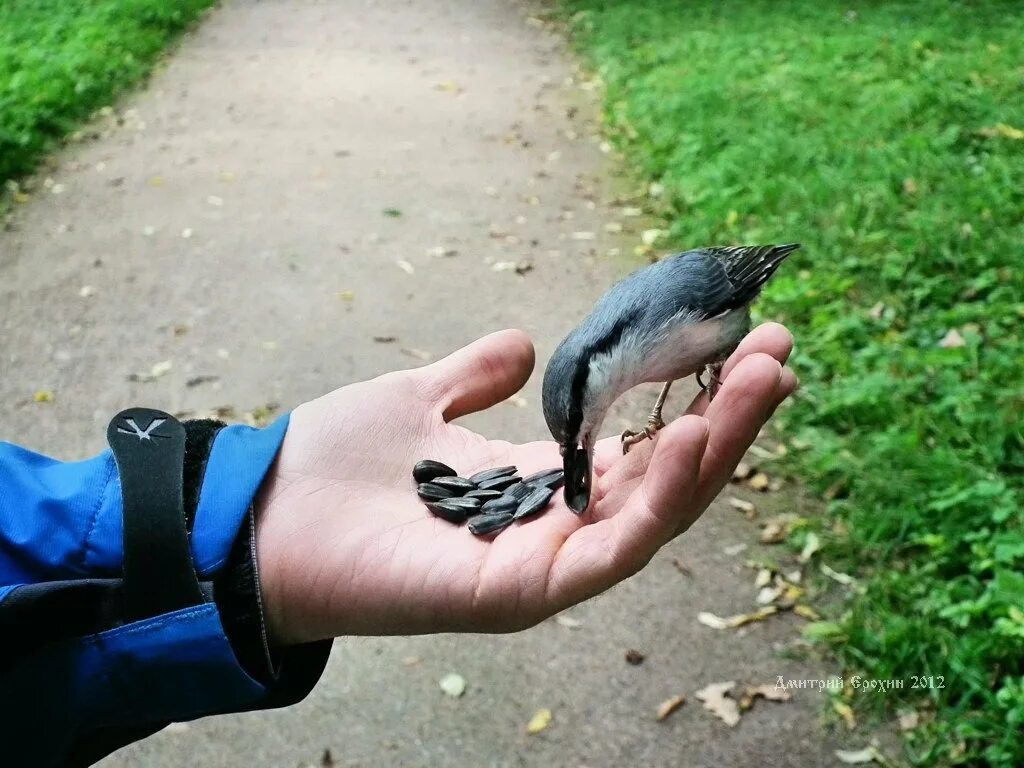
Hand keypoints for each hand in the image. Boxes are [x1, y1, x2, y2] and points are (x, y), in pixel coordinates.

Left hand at [255, 324, 796, 644]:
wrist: (261, 514)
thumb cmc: (334, 465)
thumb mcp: (419, 398)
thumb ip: (476, 377)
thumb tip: (522, 343)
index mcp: (539, 484)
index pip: (643, 445)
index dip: (697, 396)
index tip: (747, 337)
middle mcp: (554, 528)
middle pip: (666, 479)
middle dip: (729, 418)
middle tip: (778, 353)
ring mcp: (540, 566)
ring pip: (655, 517)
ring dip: (714, 454)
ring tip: (758, 386)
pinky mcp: (514, 595)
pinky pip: (606, 556)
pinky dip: (656, 504)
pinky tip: (692, 441)